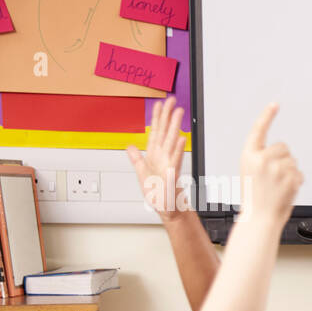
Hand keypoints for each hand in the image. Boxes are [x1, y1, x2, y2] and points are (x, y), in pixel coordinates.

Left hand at [126, 96, 187, 222]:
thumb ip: (136, 158)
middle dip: (168, 116)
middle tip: (172, 101)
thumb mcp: (141, 172)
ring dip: (175, 127)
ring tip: (179, 114)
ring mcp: (169, 165)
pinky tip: (181, 140)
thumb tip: (129, 147)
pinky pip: (175, 161)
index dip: (157, 117)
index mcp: (154, 154)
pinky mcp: (172, 175)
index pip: (156, 131)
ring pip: (172, 142)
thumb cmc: (157, 193)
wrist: (167, 209)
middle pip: (165, 132)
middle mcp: (162, 157)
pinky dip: (178, 150)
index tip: (159, 103)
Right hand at [239, 103, 302, 222]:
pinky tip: (286, 192)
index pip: (258, 130)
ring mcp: (277, 167)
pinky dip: (296, 182)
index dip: (267, 116)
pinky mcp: (290, 177)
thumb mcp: (251, 174)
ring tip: (278, 187)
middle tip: (274, 178)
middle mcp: (261, 158)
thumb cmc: (254, 199)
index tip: (275, 104)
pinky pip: (300, 174)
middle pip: (283, 147)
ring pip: (293, 161)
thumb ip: (263, 161)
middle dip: (283, 159)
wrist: (259, 219)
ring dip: (290, 172)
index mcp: (248, 156)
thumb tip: (284, 153)